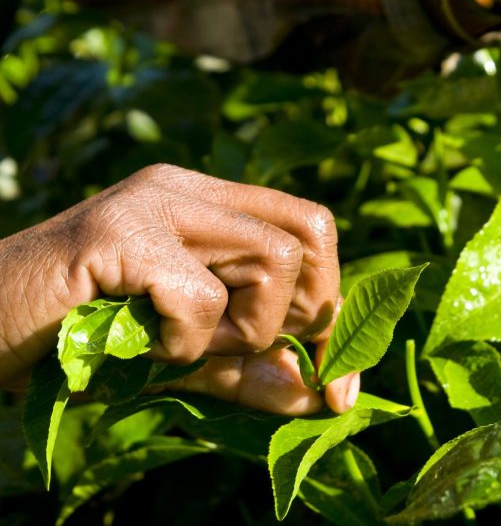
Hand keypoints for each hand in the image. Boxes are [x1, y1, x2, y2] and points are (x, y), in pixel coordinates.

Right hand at [0, 164, 357, 413]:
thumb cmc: (84, 339)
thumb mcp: (185, 356)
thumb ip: (252, 368)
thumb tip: (325, 395)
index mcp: (206, 203)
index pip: (311, 227)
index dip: (333, 301)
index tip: (332, 377)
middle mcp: (186, 188)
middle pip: (309, 233)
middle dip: (296, 313)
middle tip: (235, 346)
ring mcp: (154, 203)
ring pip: (272, 258)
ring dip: (239, 329)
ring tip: (176, 341)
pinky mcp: (123, 234)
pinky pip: (202, 299)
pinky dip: (182, 344)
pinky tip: (137, 342)